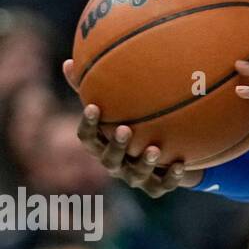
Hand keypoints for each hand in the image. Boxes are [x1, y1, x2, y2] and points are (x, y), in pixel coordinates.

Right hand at [61, 59, 197, 196]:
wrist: (163, 155)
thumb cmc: (133, 125)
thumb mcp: (116, 106)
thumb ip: (95, 87)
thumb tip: (68, 61)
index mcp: (102, 145)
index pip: (87, 137)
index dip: (88, 124)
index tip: (94, 107)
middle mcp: (115, 163)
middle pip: (109, 159)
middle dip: (116, 146)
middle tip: (125, 129)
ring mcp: (134, 177)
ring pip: (135, 175)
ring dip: (144, 163)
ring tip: (155, 149)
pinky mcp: (155, 187)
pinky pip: (162, 185)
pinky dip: (171, 176)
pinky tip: (180, 164)